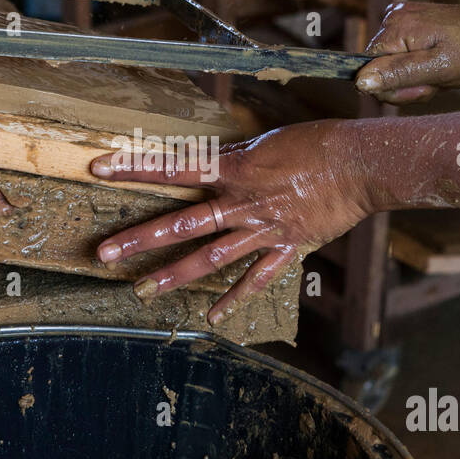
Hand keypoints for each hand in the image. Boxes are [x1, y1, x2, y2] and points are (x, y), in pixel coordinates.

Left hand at [90, 120, 373, 323]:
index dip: (134, 168)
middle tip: (105, 254)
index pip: (174, 166)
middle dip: (141, 239)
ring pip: (211, 257)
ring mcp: (263, 229)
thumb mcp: (266, 142)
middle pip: (182, 223)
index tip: (98, 169)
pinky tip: (214, 316)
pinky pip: (256, 278)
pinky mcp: (287, 247)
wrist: (361, 164)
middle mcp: (242, 202)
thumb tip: (207, 160)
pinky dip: (235, 299)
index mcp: (234, 168)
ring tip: (145, 290)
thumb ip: (233, 158)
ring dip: (176, 275)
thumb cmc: (317, 143)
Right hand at [355, 2, 459, 103]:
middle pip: (378, 67)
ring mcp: (401, 16)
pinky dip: (417, 65)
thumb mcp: (439, 70)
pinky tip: (436, 63)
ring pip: (390, 63)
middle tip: (435, 82)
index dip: (393, 87)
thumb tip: (360, 81)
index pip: (368, 70)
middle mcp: (393, 16)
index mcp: (396, 27)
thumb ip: (398, 74)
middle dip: (405, 83)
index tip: (423, 87)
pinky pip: (400, 53)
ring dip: (413, 77)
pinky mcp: (411, 20)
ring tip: (440, 73)